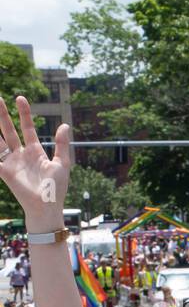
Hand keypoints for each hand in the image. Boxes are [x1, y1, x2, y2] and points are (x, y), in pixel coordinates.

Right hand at [0, 97, 70, 229]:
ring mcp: (12, 163)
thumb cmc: (56, 188)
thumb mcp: (62, 164)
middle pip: (10, 131)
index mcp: (36, 152)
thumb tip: (65, 125)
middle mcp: (21, 155)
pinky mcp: (5, 172)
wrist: (47, 208)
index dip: (24, 114)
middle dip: (3, 115)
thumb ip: (62, 145)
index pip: (27, 129)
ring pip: (0, 141)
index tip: (20, 98)